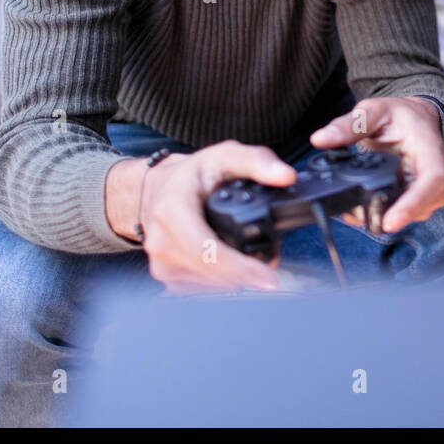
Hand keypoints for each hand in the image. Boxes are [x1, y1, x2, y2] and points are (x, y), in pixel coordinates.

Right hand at [139, 141, 295, 293]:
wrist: (158, 189)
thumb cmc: (191, 174)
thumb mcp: (224, 155)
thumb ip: (257, 161)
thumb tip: (285, 176)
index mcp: (171, 210)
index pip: (205, 250)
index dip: (239, 267)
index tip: (268, 278)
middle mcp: (162, 241)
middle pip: (211, 272)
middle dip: (247, 272)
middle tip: (271, 259)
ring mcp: (162, 263)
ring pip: (210, 284)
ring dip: (237, 277)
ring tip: (251, 254)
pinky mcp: (168, 277)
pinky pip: (204, 288)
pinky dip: (225, 279)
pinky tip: (232, 263)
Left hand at [310, 96, 443, 232]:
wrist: (416, 120)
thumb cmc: (399, 116)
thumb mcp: (373, 111)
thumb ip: (349, 125)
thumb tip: (320, 139)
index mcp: (431, 150)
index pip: (432, 180)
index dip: (413, 203)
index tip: (390, 221)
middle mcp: (437, 175)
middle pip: (422, 206)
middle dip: (390, 216)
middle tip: (355, 214)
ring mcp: (431, 191)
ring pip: (412, 215)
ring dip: (384, 215)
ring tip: (356, 208)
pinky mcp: (420, 200)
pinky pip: (404, 214)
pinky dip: (383, 214)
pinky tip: (362, 208)